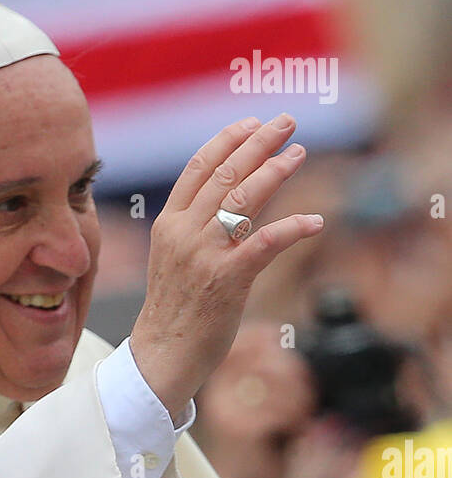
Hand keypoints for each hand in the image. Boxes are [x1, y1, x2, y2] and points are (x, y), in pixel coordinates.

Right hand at [130, 114, 322, 415]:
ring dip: (277, 171)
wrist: (162, 355)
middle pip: (226, 174)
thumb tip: (227, 204)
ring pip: (245, 198)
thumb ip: (193, 229)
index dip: (228, 139)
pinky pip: (266, 242)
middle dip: (260, 143)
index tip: (252, 123)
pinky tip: (315, 222)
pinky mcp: (227, 279)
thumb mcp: (173, 259)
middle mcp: (184, 232)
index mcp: (168, 224)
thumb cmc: (173, 311)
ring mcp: (205, 254)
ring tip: (299, 154)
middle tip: (287, 123)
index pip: (199, 168)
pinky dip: (294, 229)